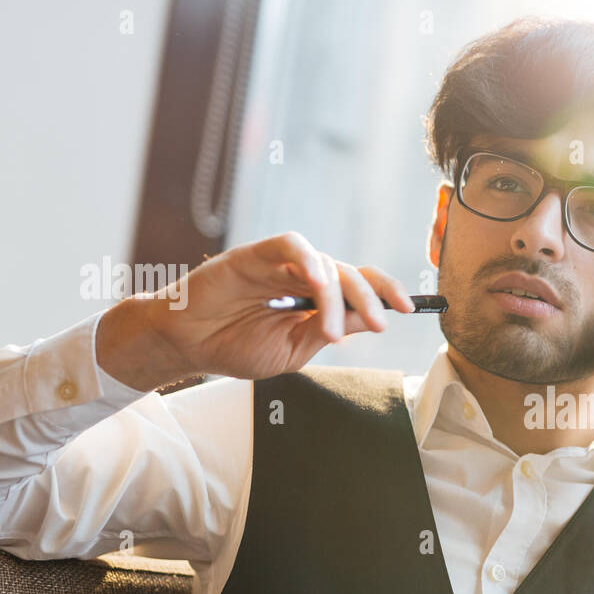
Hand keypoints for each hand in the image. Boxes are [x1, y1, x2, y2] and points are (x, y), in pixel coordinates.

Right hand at [97, 231, 414, 389]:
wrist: (187, 347)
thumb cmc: (234, 348)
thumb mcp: (292, 349)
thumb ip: (326, 330)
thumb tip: (369, 319)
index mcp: (314, 299)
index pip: (359, 285)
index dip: (385, 291)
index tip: (407, 309)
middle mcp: (302, 276)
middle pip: (349, 273)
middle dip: (371, 296)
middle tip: (380, 322)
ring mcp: (279, 264)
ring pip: (324, 263)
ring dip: (337, 294)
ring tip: (332, 329)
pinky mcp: (254, 255)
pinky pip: (290, 244)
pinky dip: (308, 259)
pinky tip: (317, 281)